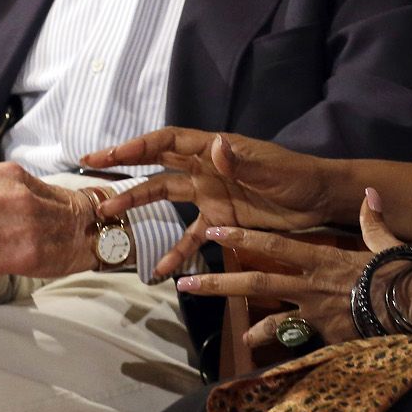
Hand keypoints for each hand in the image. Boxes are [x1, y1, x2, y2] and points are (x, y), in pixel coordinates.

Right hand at [83, 129, 335, 278]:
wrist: (320, 200)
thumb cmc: (298, 177)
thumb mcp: (273, 171)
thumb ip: (242, 161)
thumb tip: (215, 146)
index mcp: (215, 150)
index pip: (168, 141)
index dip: (137, 145)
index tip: (108, 152)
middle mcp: (206, 170)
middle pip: (158, 166)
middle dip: (125, 169)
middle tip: (91, 172)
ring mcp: (210, 196)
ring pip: (165, 198)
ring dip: (138, 206)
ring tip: (110, 217)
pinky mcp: (221, 222)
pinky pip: (191, 237)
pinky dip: (175, 251)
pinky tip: (161, 270)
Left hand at [175, 190, 405, 347]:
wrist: (411, 308)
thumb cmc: (397, 272)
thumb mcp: (384, 242)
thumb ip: (372, 219)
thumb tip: (371, 193)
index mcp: (321, 259)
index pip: (274, 245)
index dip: (242, 237)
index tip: (214, 231)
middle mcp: (310, 285)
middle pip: (258, 283)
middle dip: (219, 283)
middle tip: (186, 283)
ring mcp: (315, 312)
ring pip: (271, 317)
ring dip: (248, 324)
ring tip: (231, 334)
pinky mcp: (325, 335)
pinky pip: (296, 338)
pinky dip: (277, 341)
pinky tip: (257, 345)